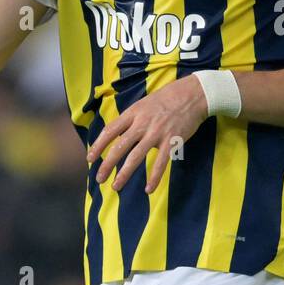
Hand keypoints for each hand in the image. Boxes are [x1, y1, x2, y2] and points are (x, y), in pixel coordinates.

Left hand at [86, 75, 208, 192]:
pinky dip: (154, 177)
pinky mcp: (172, 141)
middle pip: (120, 146)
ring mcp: (157, 133)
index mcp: (133, 113)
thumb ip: (130, 120)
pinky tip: (148, 189)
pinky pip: (161, 162)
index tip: (90, 158)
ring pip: (136, 156)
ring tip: (115, 186)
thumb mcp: (143, 104)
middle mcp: (142, 123)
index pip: (110, 130)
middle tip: (99, 178)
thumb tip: (116, 136)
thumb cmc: (166, 99)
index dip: (98, 145)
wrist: (192, 95)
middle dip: (107, 164)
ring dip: (124, 174)